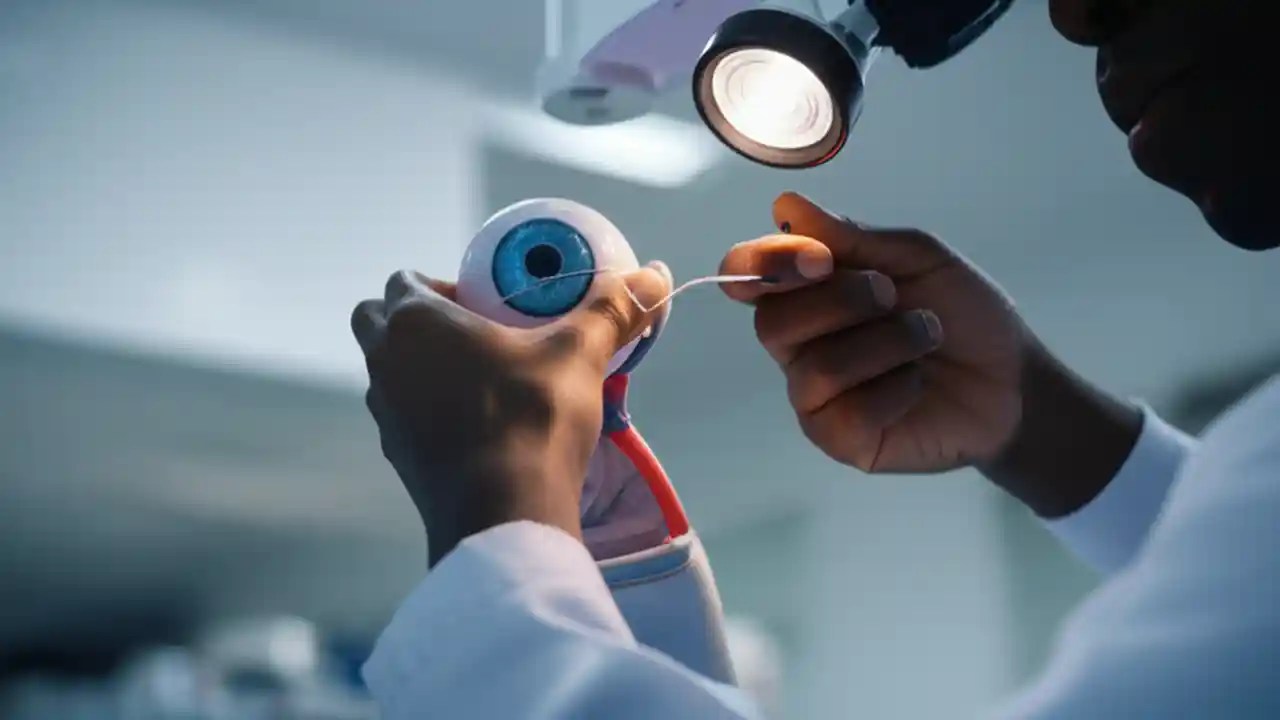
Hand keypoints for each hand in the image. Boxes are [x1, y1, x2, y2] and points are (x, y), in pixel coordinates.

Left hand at [351, 266, 670, 565]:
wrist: (502, 513)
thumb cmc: (532, 416)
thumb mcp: (580, 354)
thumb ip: (613, 310)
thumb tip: (654, 276)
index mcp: (415, 322)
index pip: (404, 280)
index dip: (443, 284)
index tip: (487, 304)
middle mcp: (386, 362)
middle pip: (380, 322)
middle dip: (418, 322)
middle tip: (477, 335)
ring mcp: (386, 414)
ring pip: (390, 372)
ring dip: (422, 368)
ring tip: (483, 381)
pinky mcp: (398, 457)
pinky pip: (405, 418)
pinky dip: (430, 412)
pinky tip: (480, 426)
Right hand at [722, 193, 1140, 515]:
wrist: (1015, 378)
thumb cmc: (963, 314)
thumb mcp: (917, 258)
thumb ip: (853, 236)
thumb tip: (786, 204)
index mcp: (807, 294)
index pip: (747, 276)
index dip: (766, 264)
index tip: (820, 257)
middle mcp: (800, 345)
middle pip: (772, 323)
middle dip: (840, 300)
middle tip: (891, 295)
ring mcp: (815, 397)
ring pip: (816, 368)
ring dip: (885, 342)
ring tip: (927, 337)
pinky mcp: (841, 439)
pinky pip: (846, 413)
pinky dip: (895, 389)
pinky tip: (917, 385)